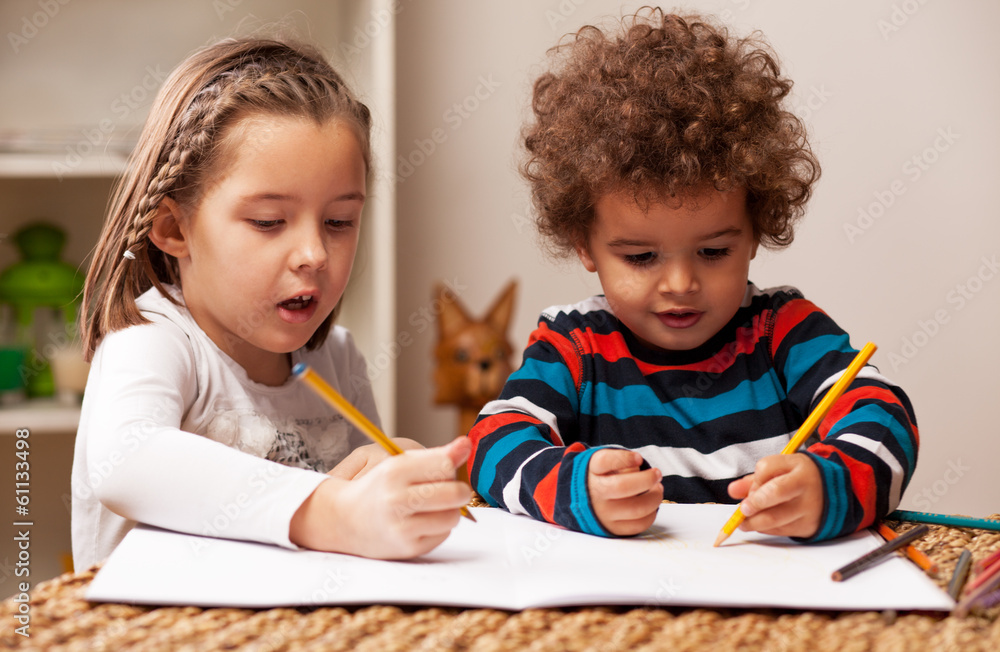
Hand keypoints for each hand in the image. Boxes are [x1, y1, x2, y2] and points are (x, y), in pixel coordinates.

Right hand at [289, 437, 471, 558]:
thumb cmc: (379, 487)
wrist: (345, 520)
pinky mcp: (409, 548)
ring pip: (453, 516)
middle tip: (445, 489)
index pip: (445, 464)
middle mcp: (397, 500)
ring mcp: (402, 527)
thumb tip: (466, 444)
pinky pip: (443, 534)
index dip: (451, 466)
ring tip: (432, 506)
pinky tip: (421, 521)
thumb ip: (436, 455)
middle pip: (455, 493)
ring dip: (449, 510)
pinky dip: (438, 527)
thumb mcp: (400, 463)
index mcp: (394, 472)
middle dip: (458, 490)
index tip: (444, 468)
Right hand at [587, 448, 662, 535]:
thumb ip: (618, 460)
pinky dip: (651, 514)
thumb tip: (638, 468)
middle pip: (624, 486)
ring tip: (657, 489)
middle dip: (647, 479)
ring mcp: (603, 513)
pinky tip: (650, 505)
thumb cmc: (597, 478)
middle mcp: (595, 493)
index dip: (626, 458)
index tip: (638, 458)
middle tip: (657, 474)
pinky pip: (638, 525)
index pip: (606, 461)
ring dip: (654, 497)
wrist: (578, 501)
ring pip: (636, 508)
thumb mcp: (600, 463)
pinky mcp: (612, 528)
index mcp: (591, 471)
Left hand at [727, 453, 822, 538]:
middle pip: (774, 492)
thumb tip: (732, 491)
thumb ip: (755, 479)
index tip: (748, 490)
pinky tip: (759, 525)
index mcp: (798, 467)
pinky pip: (781, 530)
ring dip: (754, 522)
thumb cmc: (799, 479)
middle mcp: (806, 487)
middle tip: (743, 510)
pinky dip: (765, 529)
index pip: (768, 469)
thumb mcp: (781, 471)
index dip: (754, 480)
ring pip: (775, 517)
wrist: (835, 495)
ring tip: (743, 522)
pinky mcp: (808, 526)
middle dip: (754, 502)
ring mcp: (809, 508)